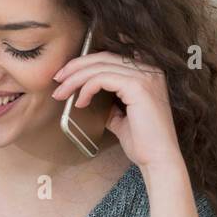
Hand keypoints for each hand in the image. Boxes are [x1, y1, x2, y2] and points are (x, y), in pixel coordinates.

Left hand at [51, 50, 183, 173]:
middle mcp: (149, 70)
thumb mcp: (121, 119)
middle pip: (104, 57)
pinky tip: (80, 102)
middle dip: (76, 67)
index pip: (112, 58)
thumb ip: (109, 105)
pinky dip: (87, 88)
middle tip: (57, 79)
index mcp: (148, 74)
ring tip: (61, 93)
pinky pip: (103, 78)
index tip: (66, 75)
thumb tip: (90, 99)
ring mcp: (145, 76)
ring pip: (100, 67)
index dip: (87, 62)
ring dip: (75, 79)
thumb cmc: (143, 144)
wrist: (159, 160)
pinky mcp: (138, 86)